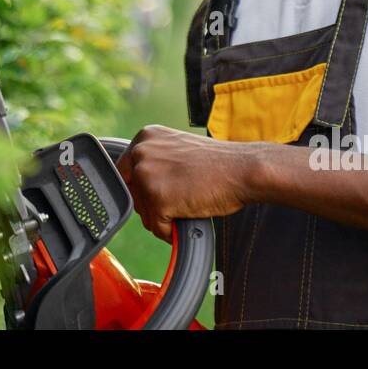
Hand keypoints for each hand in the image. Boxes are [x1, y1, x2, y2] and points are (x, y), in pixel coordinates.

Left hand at [114, 124, 257, 241]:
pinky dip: (172, 231)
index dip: (144, 189)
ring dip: (163, 218)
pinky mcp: (157, 198)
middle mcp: (140, 152)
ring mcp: (147, 175)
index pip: (125, 173)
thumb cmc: (217, 163)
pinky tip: (189, 216)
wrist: (242, 169)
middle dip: (153, 205)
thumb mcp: (176, 149)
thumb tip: (136, 185)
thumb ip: (154, 160)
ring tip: (187, 204)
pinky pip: (157, 228)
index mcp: (145, 137)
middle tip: (180, 199)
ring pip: (144, 213)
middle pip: (133, 194)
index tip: (163, 193)